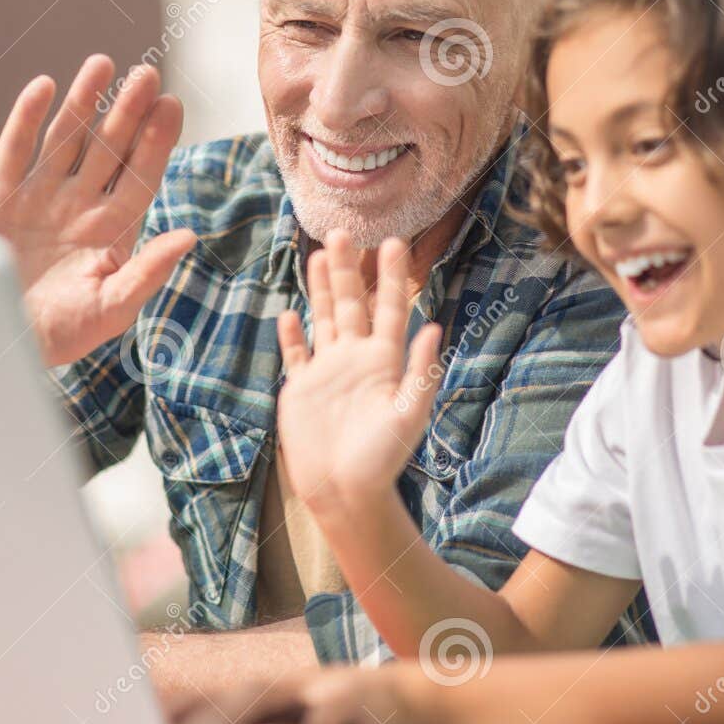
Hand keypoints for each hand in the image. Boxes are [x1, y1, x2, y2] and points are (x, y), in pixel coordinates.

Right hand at [0, 55, 194, 366]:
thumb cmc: (57, 335)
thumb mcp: (110, 308)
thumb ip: (148, 271)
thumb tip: (189, 236)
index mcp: (111, 230)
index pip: (140, 175)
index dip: (156, 141)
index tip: (172, 105)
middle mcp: (79, 205)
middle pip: (108, 148)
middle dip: (127, 112)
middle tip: (148, 73)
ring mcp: (40, 196)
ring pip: (66, 138)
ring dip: (84, 102)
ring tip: (103, 63)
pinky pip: (16, 148)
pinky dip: (27, 117)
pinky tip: (45, 86)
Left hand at [170, 662, 430, 723]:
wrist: (416, 699)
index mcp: (272, 694)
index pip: (216, 698)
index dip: (176, 710)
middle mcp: (291, 684)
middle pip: (236, 693)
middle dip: (195, 714)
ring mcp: (323, 685)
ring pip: (273, 693)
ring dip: (235, 714)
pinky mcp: (361, 698)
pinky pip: (335, 713)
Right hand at [275, 232, 441, 519]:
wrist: (345, 493)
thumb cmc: (382, 459)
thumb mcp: (408, 414)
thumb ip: (420, 371)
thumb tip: (434, 327)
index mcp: (384, 362)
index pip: (389, 309)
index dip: (391, 277)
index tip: (393, 242)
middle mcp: (356, 359)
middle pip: (352, 303)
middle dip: (349, 268)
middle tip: (343, 231)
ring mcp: (327, 372)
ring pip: (324, 318)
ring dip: (322, 288)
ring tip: (319, 254)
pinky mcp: (301, 389)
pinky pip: (296, 355)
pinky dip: (292, 335)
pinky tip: (289, 313)